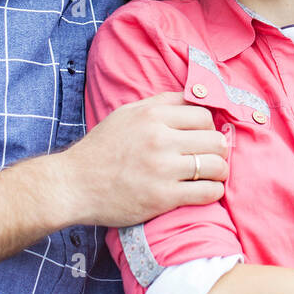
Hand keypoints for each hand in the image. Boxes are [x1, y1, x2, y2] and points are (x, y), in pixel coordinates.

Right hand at [51, 92, 229, 226]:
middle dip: (218, 149)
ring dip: (219, 171)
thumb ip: (160, 103)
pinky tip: (207, 190)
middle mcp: (160, 139)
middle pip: (214, 139)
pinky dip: (214, 191)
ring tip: (212, 175)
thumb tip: (192, 96)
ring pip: (216, 165)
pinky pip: (207, 192)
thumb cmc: (101, 149)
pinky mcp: (163, 197)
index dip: (208, 127)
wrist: (74, 185)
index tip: (204, 137)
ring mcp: (162, 169)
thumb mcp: (126, 114)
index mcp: (152, 115)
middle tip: (212, 157)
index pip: (203, 114)